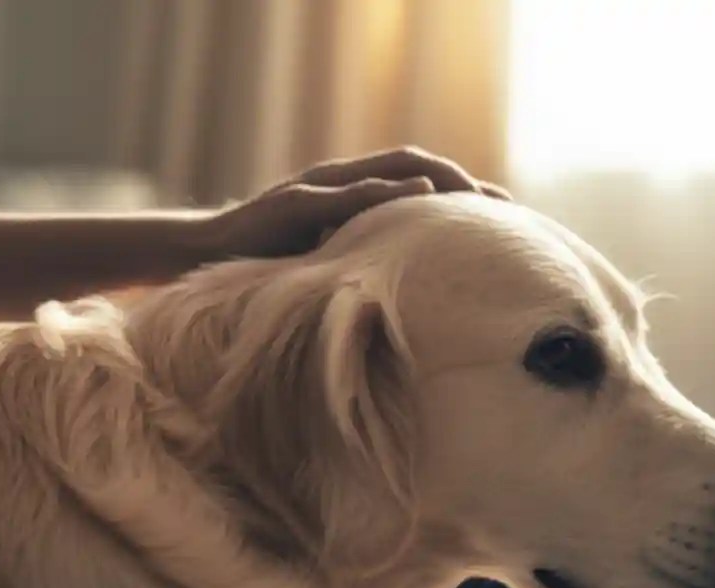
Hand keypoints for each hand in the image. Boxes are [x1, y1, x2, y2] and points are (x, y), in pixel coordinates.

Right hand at [207, 146, 510, 257]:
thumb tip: (417, 295)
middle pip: (416, 165)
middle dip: (464, 182)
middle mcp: (342, 181)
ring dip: (437, 178)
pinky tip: (420, 195)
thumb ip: (370, 263)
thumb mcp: (334, 265)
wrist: (208, 257)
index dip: (464, 192)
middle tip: (505, 206)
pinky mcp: (296, 202)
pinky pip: (346, 192)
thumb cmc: (274, 266)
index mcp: (355, 196)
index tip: (506, 213)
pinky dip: (385, 190)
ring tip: (475, 194)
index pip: (421, 181)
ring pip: (389, 169)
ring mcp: (319, 187)